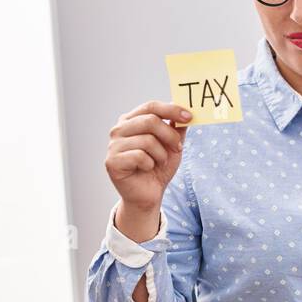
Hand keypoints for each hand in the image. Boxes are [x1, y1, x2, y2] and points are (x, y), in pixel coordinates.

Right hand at [105, 100, 190, 228]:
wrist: (148, 195)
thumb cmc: (158, 168)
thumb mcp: (172, 145)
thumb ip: (177, 128)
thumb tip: (185, 112)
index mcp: (131, 120)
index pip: (151, 106)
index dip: (171, 109)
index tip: (189, 117)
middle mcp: (119, 129)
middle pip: (150, 120)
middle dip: (170, 136)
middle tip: (178, 148)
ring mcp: (113, 145)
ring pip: (147, 140)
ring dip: (161, 155)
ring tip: (159, 163)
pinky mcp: (112, 161)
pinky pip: (140, 156)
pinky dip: (150, 165)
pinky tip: (146, 169)